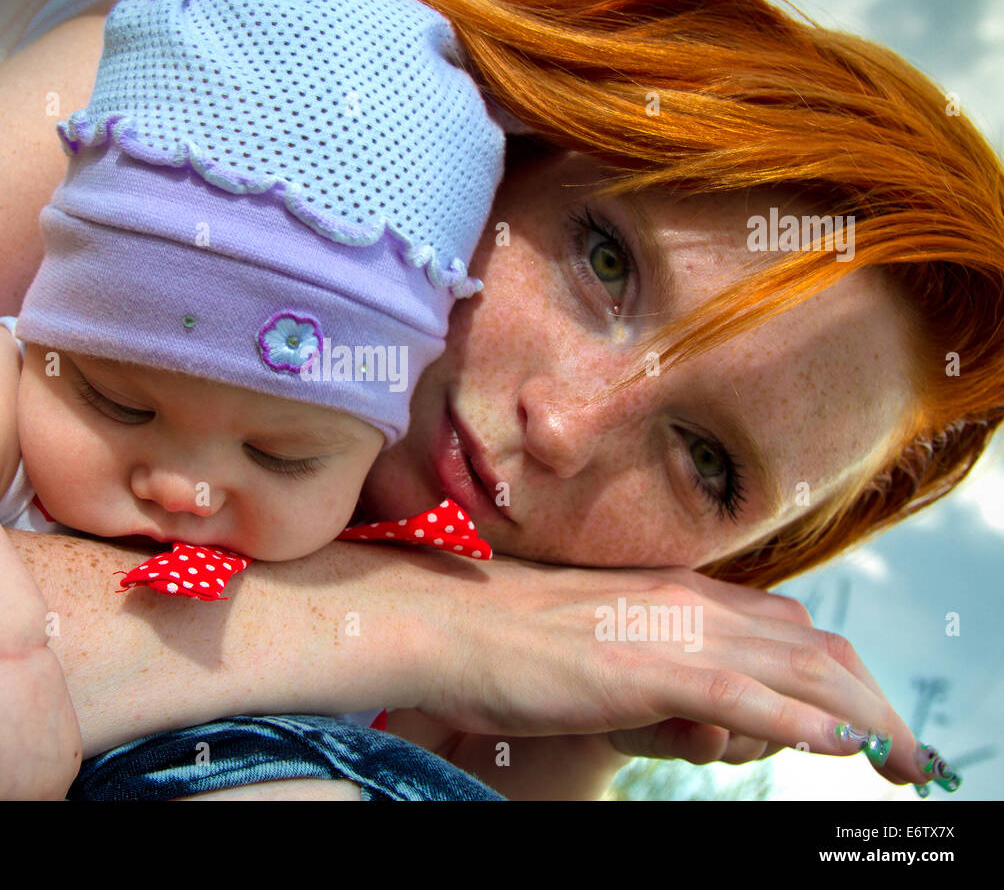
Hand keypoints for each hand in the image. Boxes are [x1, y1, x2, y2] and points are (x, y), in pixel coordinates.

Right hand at [420, 562, 934, 788]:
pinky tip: (841, 745)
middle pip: (814, 649)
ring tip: (902, 761)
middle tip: (911, 759)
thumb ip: (666, 679)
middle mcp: (690, 604)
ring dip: (861, 719)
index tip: (869, 724)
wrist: (446, 619)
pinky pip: (741, 696)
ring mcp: (669, 632)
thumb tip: (714, 727)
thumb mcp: (605, 653)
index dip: (843, 679)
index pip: (792, 631)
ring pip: (794, 672)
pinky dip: (800, 721)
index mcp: (681, 594)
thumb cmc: (511, 641)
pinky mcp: (643, 668)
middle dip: (874, 704)